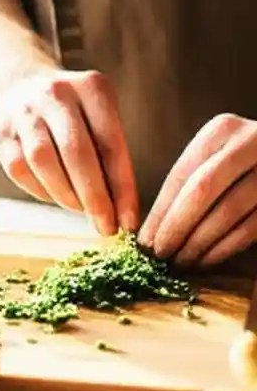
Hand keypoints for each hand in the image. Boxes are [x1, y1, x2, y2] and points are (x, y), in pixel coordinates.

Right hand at [0, 68, 138, 234]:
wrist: (19, 83)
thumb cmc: (73, 109)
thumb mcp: (99, 113)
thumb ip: (110, 151)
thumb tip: (121, 207)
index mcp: (91, 88)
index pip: (111, 143)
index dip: (122, 186)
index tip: (129, 220)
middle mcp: (56, 95)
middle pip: (76, 153)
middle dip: (94, 197)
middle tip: (106, 227)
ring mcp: (24, 113)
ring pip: (44, 162)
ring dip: (65, 195)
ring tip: (80, 210)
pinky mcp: (1, 133)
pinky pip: (20, 170)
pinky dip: (40, 190)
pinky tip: (54, 195)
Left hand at [140, 114, 256, 267]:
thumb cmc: (239, 165)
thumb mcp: (213, 159)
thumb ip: (186, 185)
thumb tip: (150, 233)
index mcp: (222, 130)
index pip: (181, 176)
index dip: (160, 212)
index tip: (144, 241)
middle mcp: (251, 142)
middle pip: (201, 191)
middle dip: (176, 227)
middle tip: (160, 254)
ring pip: (227, 212)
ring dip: (199, 243)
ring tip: (181, 261)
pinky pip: (250, 228)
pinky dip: (225, 248)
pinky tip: (207, 260)